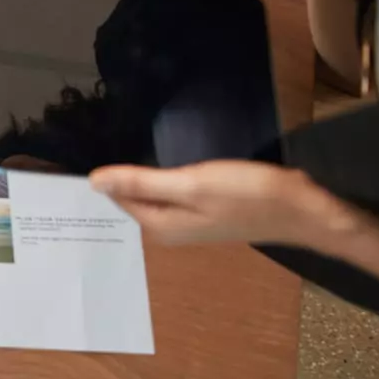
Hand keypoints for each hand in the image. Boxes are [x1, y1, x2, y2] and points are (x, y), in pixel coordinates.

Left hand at [90, 160, 358, 246]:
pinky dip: (158, 180)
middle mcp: (169, 230)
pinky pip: (169, 194)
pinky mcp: (205, 210)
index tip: (77, 157)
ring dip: (134, 178)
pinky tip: (154, 165)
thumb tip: (92, 183)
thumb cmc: (245, 195)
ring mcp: (188, 222)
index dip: (100, 177)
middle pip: (130, 199)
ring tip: (108, 151)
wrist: (302, 208)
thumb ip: (140, 182)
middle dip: (113, 179)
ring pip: (150, 195)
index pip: (116, 198)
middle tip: (83, 149)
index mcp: (159, 226)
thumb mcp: (190, 184)